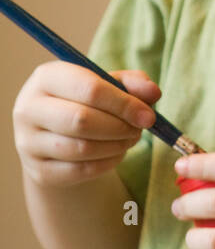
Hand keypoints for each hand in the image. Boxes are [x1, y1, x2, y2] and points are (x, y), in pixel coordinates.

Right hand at [13, 62, 157, 186]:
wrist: (56, 136)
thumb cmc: (86, 103)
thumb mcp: (108, 86)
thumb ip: (132, 83)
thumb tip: (153, 92)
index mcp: (46, 77)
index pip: (89, 89)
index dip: (124, 104)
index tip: (149, 116)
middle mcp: (29, 108)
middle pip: (81, 120)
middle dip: (120, 127)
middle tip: (139, 130)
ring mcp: (29, 142)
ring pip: (82, 148)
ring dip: (116, 146)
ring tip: (129, 139)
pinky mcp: (39, 170)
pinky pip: (81, 171)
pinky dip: (107, 163)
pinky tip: (115, 153)